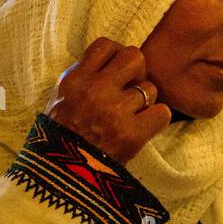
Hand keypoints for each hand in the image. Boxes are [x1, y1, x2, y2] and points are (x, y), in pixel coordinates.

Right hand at [46, 37, 170, 162]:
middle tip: (130, 89)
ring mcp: (114, 112)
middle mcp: (95, 90)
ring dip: (145, 102)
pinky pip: (162, 112)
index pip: (106, 45)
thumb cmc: (61, 138)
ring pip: (150, 88)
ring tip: (130, 116)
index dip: (116, 55)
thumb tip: (111, 60)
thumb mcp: (60, 99)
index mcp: (74, 80)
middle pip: (134, 56)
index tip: (116, 70)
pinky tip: (143, 128)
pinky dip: (156, 120)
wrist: (61, 178)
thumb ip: (83, 78)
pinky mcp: (132, 134)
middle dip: (137, 71)